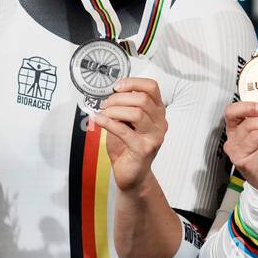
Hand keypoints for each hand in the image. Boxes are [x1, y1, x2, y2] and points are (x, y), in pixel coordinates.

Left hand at [88, 77, 166, 192]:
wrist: (131, 175)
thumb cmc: (128, 147)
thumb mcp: (127, 122)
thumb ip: (124, 107)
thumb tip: (111, 94)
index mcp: (158, 112)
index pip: (152, 87)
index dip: (133, 83)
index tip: (117, 87)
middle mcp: (160, 123)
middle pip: (142, 99)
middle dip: (118, 98)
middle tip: (105, 105)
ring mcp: (154, 137)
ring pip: (136, 113)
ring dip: (114, 110)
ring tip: (104, 114)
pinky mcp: (143, 149)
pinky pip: (124, 130)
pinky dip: (107, 122)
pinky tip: (97, 120)